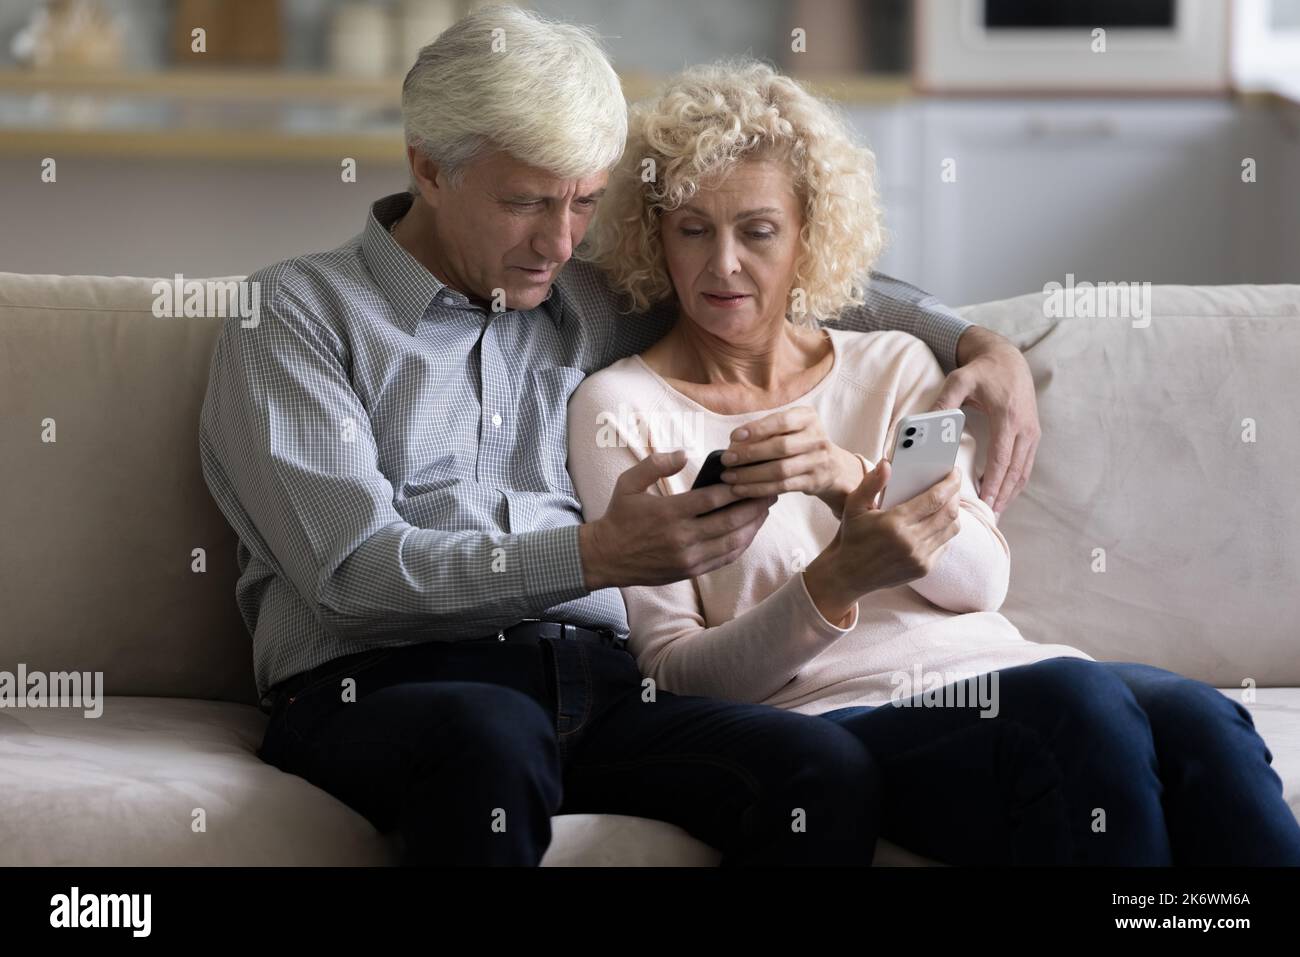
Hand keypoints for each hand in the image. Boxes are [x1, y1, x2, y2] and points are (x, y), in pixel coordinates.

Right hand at [579, 450, 776, 589]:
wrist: (606, 557)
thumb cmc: (619, 517)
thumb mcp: (628, 483)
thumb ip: (655, 464)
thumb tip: (684, 454)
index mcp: (668, 513)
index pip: (713, 499)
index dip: (736, 488)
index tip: (751, 476)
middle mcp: (682, 537)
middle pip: (730, 521)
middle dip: (754, 505)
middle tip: (770, 490)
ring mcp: (688, 557)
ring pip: (732, 542)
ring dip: (753, 525)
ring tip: (765, 510)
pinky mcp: (691, 571)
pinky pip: (725, 558)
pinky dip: (741, 544)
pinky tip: (749, 531)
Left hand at [715, 406, 864, 517]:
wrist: (834, 467)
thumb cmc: (802, 443)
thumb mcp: (793, 428)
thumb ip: (768, 430)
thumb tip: (734, 442)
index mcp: (808, 418)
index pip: (782, 421)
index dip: (757, 429)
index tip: (734, 437)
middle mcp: (816, 438)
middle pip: (780, 447)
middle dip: (749, 454)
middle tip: (726, 460)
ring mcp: (818, 461)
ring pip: (780, 470)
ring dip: (750, 475)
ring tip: (729, 477)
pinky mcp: (814, 482)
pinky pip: (782, 486)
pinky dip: (759, 488)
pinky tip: (741, 489)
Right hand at [803, 462, 961, 622]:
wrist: (848, 574)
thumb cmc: (851, 536)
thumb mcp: (854, 506)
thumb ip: (871, 483)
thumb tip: (887, 464)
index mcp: (894, 523)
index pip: (934, 499)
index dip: (950, 483)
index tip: (954, 472)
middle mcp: (910, 542)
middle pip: (948, 512)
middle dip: (955, 494)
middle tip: (953, 483)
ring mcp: (919, 557)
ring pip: (951, 529)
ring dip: (953, 511)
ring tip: (948, 500)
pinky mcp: (923, 568)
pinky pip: (944, 544)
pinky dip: (945, 530)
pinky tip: (937, 521)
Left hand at [931, 326, 1040, 515]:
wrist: (1008, 358)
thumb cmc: (981, 371)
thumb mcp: (959, 380)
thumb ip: (944, 402)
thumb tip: (925, 423)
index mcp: (1007, 417)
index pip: (1001, 458)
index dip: (994, 482)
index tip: (985, 501)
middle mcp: (1024, 427)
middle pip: (1015, 470)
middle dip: (1003, 495)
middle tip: (989, 516)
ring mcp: (1032, 431)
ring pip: (1024, 471)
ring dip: (1011, 492)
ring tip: (996, 511)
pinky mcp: (1033, 433)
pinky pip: (1027, 464)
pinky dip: (1017, 482)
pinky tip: (1004, 494)